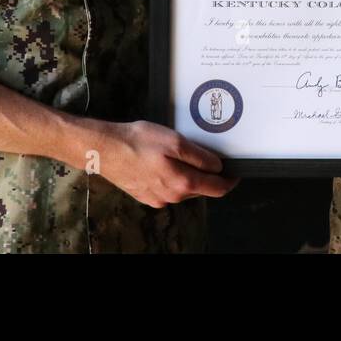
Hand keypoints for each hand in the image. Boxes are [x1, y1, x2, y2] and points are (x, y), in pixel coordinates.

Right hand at [87, 119, 238, 207]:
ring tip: (178, 154)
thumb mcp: (176, 141)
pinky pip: (167, 189)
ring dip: (187, 175)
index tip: (234, 171)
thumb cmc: (138, 142)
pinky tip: (161, 161)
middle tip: (205, 154)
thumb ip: (200, 156)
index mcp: (183, 184)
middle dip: (206, 174)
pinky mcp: (145, 196)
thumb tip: (218, 166)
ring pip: (183, 189)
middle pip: (200, 189)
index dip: (229, 179)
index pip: (217, 189)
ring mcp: (158, 199)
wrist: (105, 149)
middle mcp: (172, 197)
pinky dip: (171, 177)